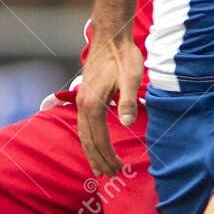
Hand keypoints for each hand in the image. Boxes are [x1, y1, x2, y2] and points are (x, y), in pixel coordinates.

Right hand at [76, 32, 144, 176]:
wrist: (110, 36)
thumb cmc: (123, 56)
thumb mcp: (131, 77)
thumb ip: (128, 99)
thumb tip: (126, 122)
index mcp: (93, 104)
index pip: (99, 139)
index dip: (108, 157)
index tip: (118, 170)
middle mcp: (83, 104)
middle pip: (88, 140)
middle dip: (98, 160)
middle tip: (109, 177)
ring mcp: (81, 99)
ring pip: (83, 134)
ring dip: (91, 152)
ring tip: (99, 168)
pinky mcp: (84, 95)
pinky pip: (83, 124)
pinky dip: (88, 139)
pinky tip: (93, 144)